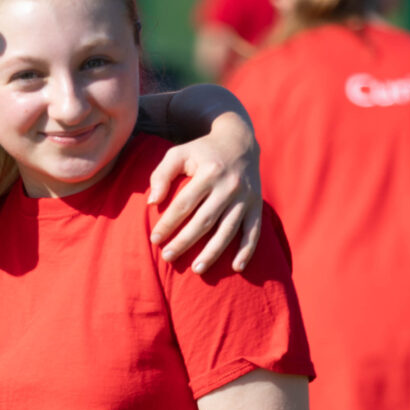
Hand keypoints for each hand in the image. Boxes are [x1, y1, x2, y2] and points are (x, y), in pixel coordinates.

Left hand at [148, 113, 263, 273]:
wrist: (239, 140)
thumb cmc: (202, 151)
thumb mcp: (178, 153)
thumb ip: (161, 174)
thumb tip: (152, 202)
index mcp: (209, 172)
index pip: (184, 204)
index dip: (168, 223)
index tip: (154, 240)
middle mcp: (229, 186)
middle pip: (204, 221)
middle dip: (185, 241)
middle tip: (168, 257)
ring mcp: (245, 197)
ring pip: (228, 230)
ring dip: (213, 252)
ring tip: (197, 269)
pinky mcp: (257, 205)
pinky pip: (253, 231)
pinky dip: (247, 251)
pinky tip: (236, 268)